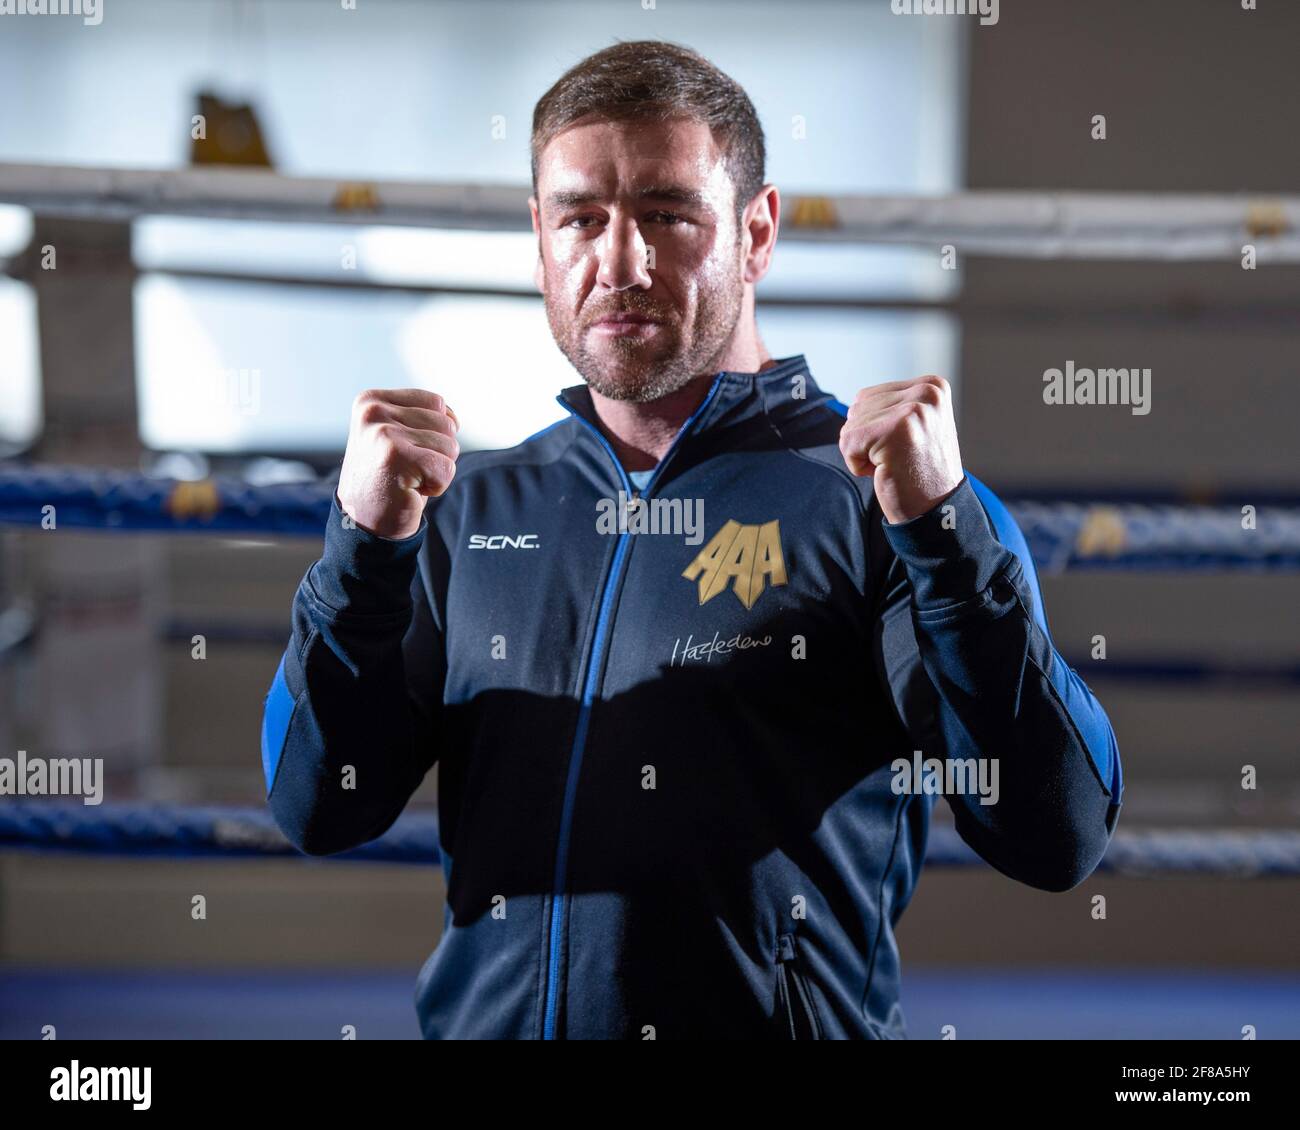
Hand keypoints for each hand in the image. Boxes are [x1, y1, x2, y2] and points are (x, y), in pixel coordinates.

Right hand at [337, 388, 459, 538]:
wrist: (365, 522)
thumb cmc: (386, 478)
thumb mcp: (397, 436)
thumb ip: (421, 417)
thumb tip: (453, 418)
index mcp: (371, 400)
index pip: (435, 403)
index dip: (434, 433)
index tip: (406, 452)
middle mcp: (373, 412)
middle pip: (446, 424)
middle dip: (437, 453)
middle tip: (406, 470)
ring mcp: (383, 433)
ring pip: (450, 446)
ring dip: (436, 470)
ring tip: (407, 479)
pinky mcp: (396, 457)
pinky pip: (446, 469)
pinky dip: (436, 486)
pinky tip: (410, 490)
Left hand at [838, 375, 963, 523]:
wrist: (936, 511)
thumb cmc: (921, 474)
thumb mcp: (917, 427)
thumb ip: (892, 407)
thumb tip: (856, 403)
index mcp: (932, 386)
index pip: (868, 396)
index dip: (873, 429)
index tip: (903, 448)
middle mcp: (927, 392)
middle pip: (857, 408)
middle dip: (866, 440)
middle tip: (898, 459)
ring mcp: (914, 409)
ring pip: (851, 425)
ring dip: (863, 452)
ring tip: (894, 464)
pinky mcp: (896, 430)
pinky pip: (848, 442)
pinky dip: (858, 464)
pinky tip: (886, 471)